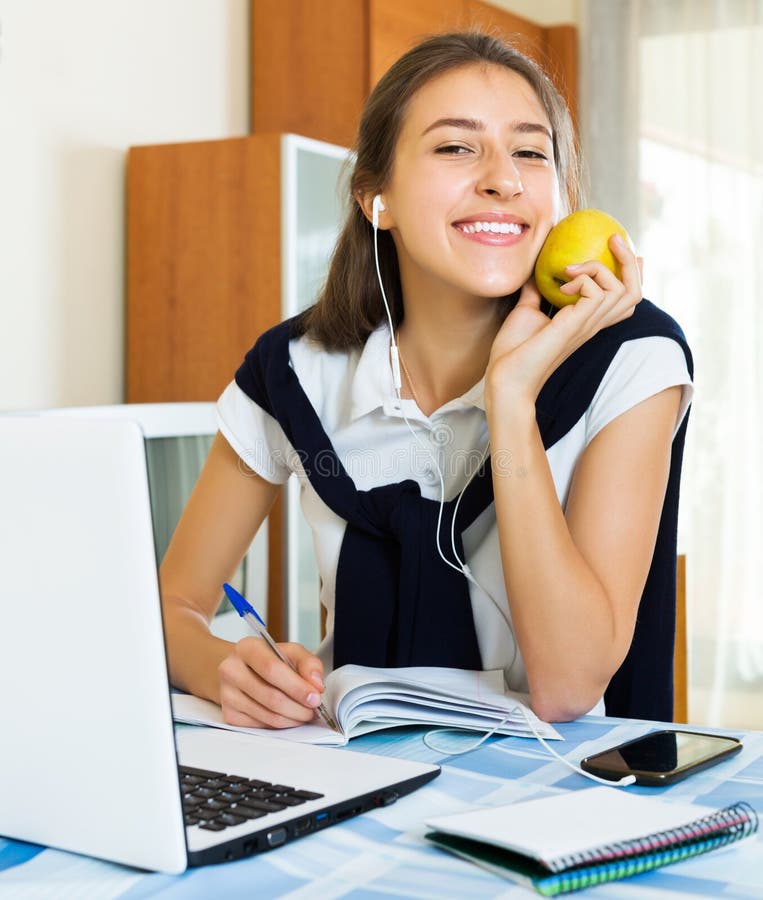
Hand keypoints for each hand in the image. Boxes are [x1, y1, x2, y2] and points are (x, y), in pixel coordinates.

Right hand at [217, 638, 324, 727]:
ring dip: (293, 718)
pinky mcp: (229, 715)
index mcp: (247, 648)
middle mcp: (232, 670)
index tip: (315, 696)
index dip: (297, 686)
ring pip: (268, 716)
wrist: (240, 670)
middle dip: (299, 707)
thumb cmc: (267, 660)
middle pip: (271, 697)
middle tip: (314, 709)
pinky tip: (287, 716)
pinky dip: (280, 724)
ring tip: (304, 713)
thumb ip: (308, 663)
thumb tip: (316, 684)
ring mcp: (227, 694)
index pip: (272, 669)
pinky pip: (261, 726)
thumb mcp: (290, 652)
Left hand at [487, 234, 642, 405]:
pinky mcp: (577, 325)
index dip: (629, 273)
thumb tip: (533, 270)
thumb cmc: (514, 350)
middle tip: (612, 239)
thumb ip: (536, 290)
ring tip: (571, 267)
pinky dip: (584, 280)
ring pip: (624, 291)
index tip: (617, 248)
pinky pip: (598, 292)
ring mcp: (588, 325)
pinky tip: (562, 287)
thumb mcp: (527, 311)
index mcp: (586, 320)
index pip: (623, 299)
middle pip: (635, 293)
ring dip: (600, 267)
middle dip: (629, 262)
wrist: (505, 375)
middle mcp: (593, 323)